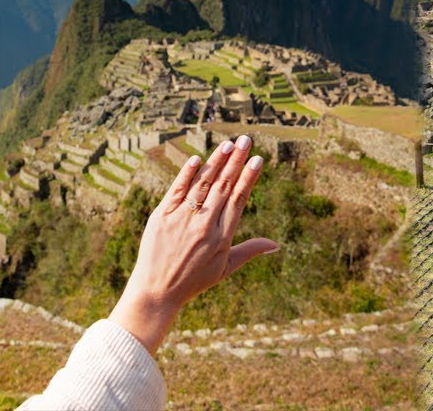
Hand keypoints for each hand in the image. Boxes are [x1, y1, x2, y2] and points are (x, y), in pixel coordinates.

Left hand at [109, 135, 277, 354]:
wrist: (156, 291)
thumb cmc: (193, 280)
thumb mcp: (225, 269)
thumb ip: (250, 251)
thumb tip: (276, 245)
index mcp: (221, 238)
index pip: (238, 200)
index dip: (248, 177)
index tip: (258, 160)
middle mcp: (203, 225)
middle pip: (223, 186)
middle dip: (236, 161)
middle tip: (246, 140)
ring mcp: (181, 219)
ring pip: (202, 184)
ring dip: (216, 162)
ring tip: (228, 145)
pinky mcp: (161, 216)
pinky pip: (176, 189)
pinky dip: (187, 173)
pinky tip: (198, 159)